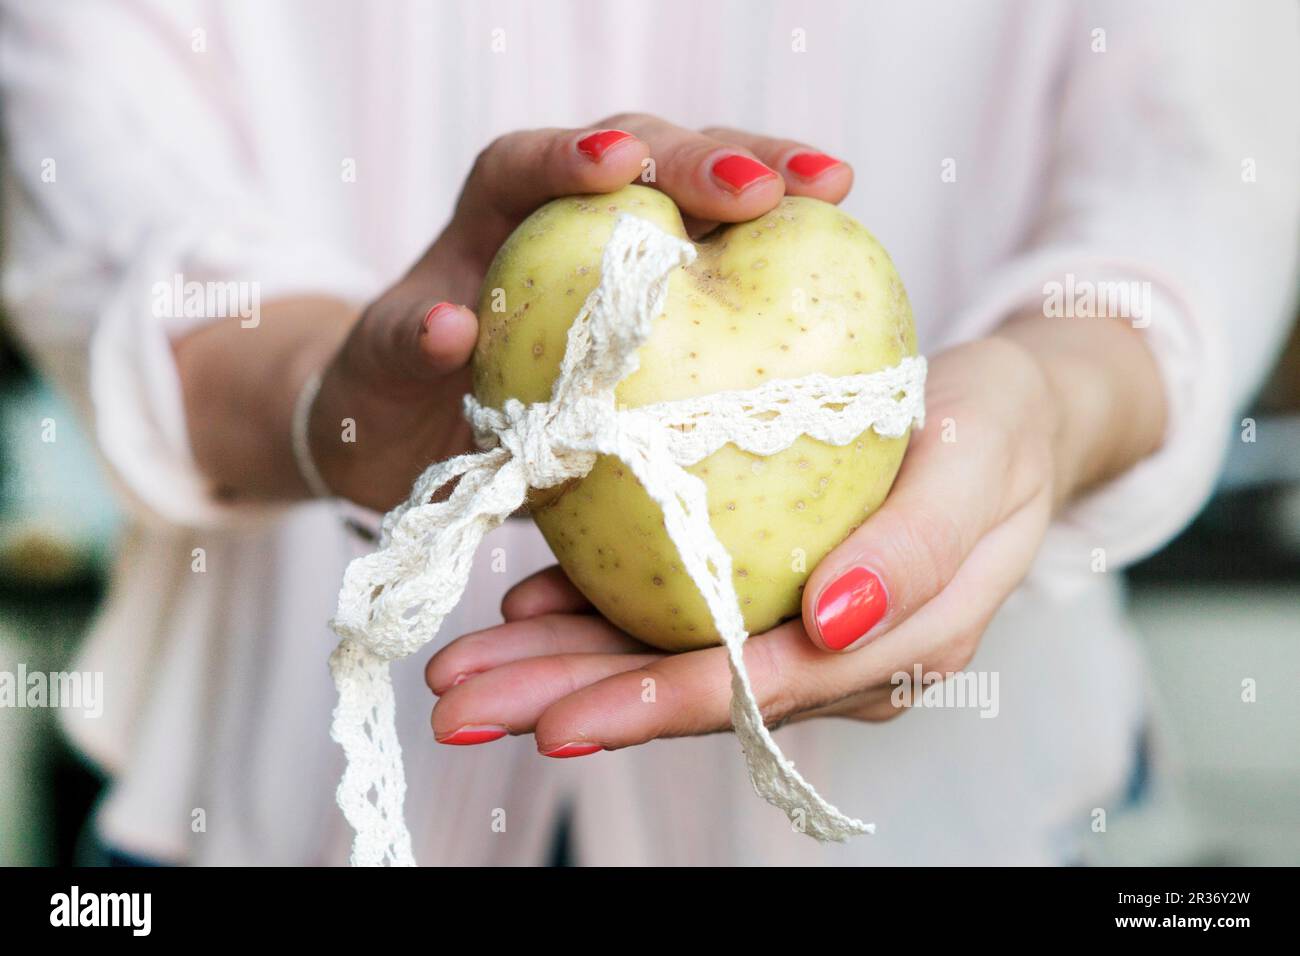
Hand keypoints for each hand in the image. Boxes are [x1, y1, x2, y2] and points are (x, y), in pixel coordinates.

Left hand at [309, 116, 854, 509]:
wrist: (421, 424)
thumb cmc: (396, 389)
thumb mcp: (380, 374)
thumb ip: (404, 348)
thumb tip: (449, 329)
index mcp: (489, 213)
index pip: (526, 161)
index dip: (571, 155)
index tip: (614, 168)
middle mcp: (566, 213)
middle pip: (639, 154)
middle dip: (704, 159)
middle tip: (770, 183)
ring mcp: (627, 247)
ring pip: (698, 192)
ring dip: (765, 181)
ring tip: (831, 188)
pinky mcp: (669, 291)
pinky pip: (728, 258)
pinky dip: (777, 252)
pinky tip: (834, 254)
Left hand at [424, 317, 1164, 750]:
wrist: (1005, 412)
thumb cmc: (998, 430)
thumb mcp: (978, 466)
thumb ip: (915, 551)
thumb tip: (831, 619)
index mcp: (891, 648)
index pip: (756, 690)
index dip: (654, 707)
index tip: (554, 722)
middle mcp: (833, 658)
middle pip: (687, 693)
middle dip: (566, 701)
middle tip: (456, 706)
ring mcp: (795, 631)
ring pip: (664, 661)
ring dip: (559, 668)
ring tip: (463, 672)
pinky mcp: (768, 591)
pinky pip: (673, 615)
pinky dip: (596, 614)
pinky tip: (531, 604)